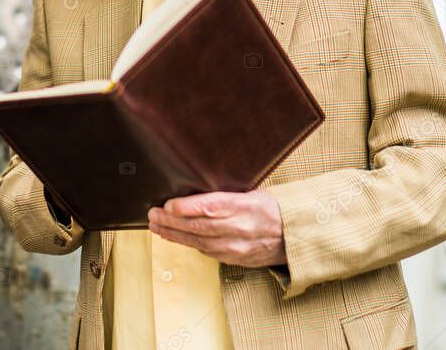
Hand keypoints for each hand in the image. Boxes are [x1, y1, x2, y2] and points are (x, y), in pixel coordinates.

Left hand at [147, 190, 286, 267]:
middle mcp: (239, 229)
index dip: (186, 207)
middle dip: (171, 222)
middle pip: (198, 226)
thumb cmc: (270, 208)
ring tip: (156, 226)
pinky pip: (206, 251)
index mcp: (244, 206)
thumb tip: (193, 186)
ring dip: (173, 234)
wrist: (292, 236)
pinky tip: (174, 236)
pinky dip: (188, 243)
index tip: (167, 204)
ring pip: (198, 242)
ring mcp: (236, 247)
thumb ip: (225, 193)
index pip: (210, 207)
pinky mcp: (234, 259)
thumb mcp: (251, 191)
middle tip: (152, 215)